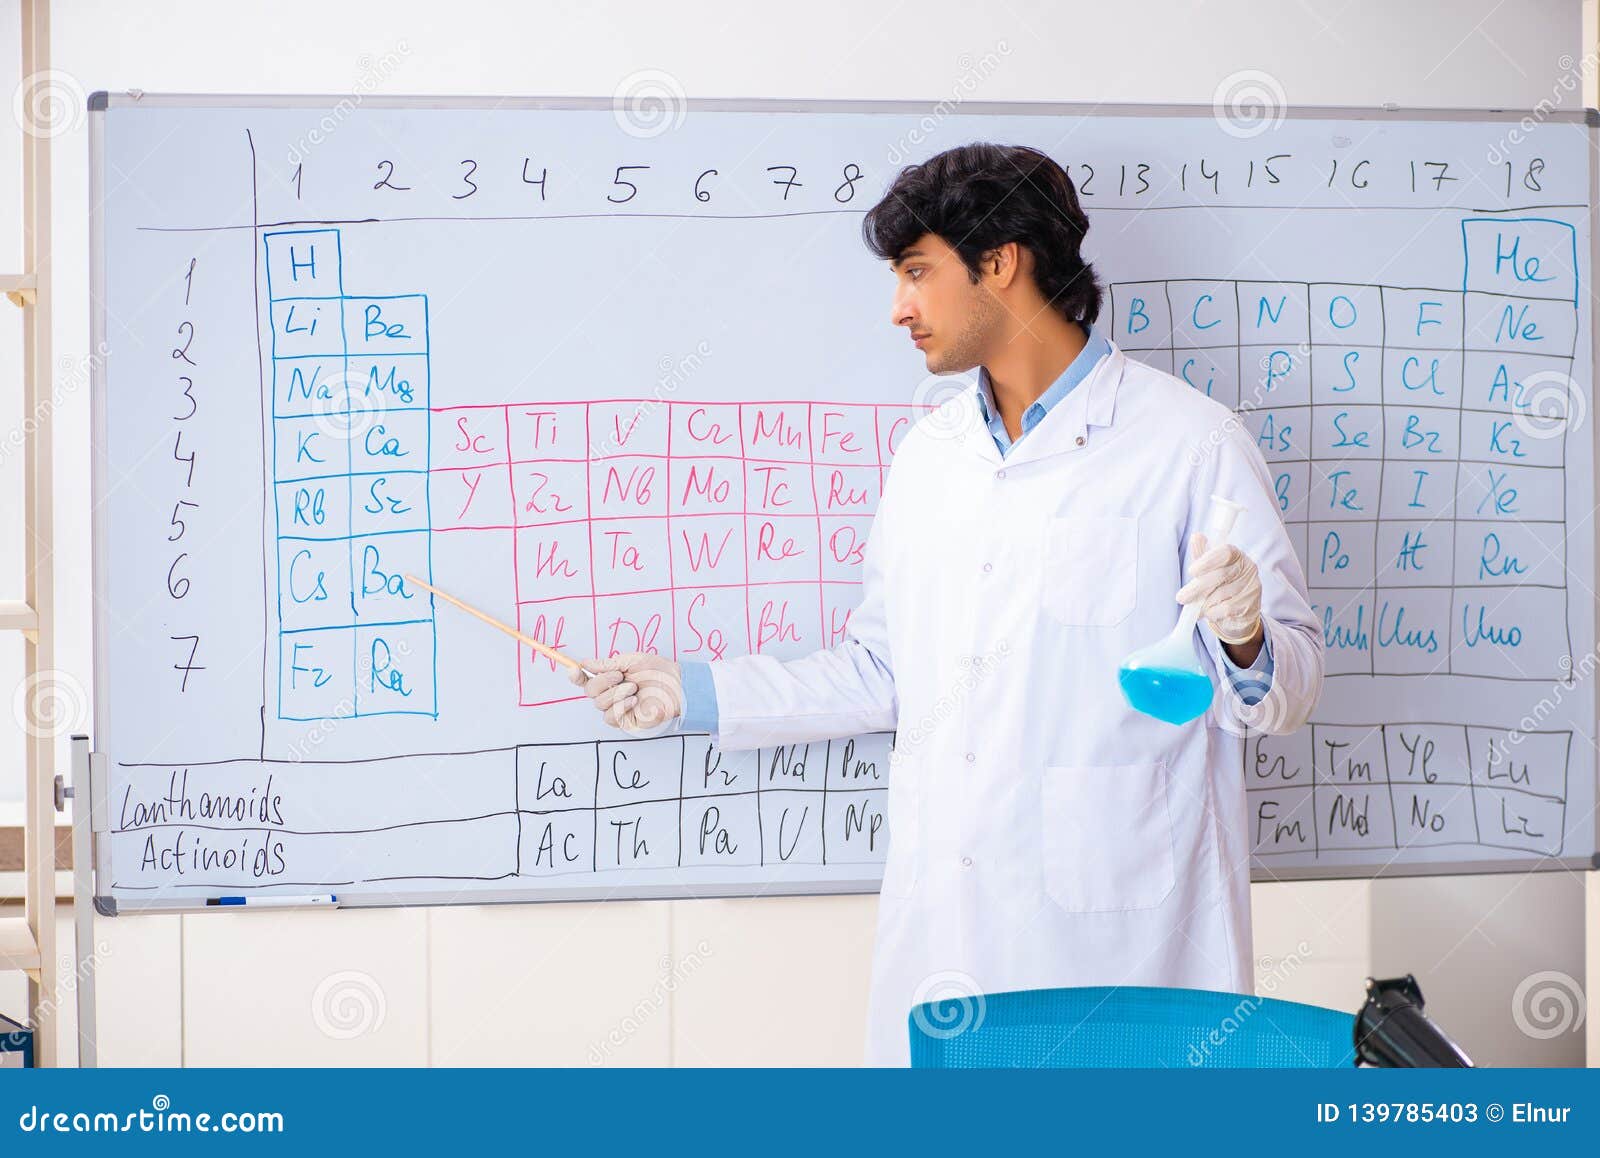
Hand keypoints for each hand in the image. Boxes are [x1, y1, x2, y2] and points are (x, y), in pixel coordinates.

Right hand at [568, 652, 683, 733]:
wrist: (675, 686)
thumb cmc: (657, 671)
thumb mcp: (630, 661)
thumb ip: (606, 664)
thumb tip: (585, 664)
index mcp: (610, 678)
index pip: (586, 679)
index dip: (576, 675)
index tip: (573, 669)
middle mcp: (610, 693)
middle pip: (589, 691)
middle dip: (603, 681)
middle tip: (621, 676)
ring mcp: (616, 708)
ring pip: (599, 704)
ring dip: (615, 693)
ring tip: (633, 688)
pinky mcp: (624, 721)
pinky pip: (611, 716)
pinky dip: (621, 707)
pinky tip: (634, 701)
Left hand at [1175, 532, 1262, 646]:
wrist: (1238, 613)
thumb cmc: (1220, 586)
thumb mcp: (1209, 569)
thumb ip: (1202, 555)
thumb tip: (1196, 537)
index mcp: (1237, 555)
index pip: (1225, 552)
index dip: (1207, 561)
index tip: (1191, 571)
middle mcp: (1248, 569)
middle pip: (1221, 575)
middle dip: (1197, 587)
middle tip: (1181, 597)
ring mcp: (1252, 587)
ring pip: (1220, 594)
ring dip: (1204, 603)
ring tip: (1198, 607)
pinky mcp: (1251, 606)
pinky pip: (1225, 609)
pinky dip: (1212, 613)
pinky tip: (1210, 613)